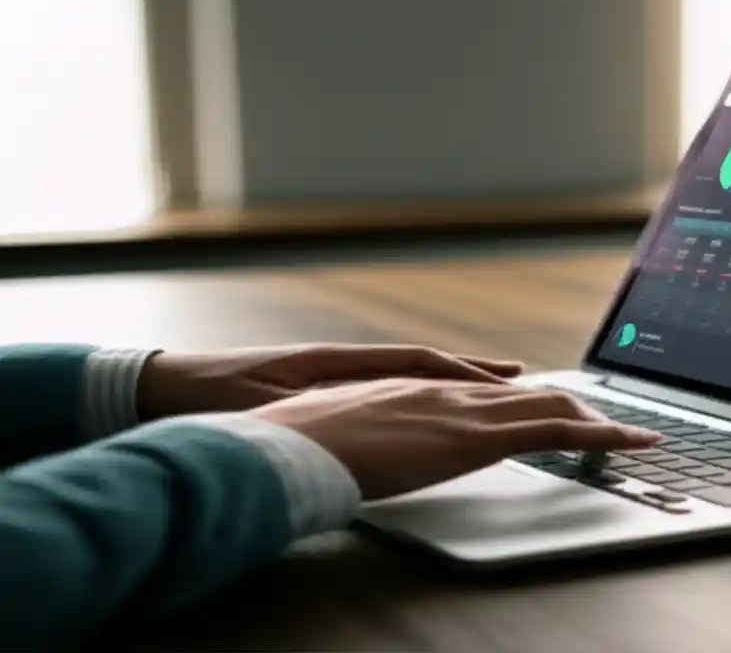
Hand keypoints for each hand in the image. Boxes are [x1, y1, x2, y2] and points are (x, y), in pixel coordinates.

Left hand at [137, 344, 523, 420]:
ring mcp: (332, 371)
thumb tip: (351, 416)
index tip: (508, 380)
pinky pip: (384, 386)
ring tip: (496, 387)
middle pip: (421, 364)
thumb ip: (310, 407)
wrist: (162, 387)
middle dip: (473, 372)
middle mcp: (340, 362)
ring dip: (452, 380)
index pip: (414, 362)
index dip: (464, 371)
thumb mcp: (262, 403)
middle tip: (522, 380)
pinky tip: (435, 403)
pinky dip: (418, 391)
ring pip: (406, 374)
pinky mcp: (320, 386)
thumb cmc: (208, 397)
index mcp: (332, 360)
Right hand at [252, 379, 661, 498]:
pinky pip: (553, 433)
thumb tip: (367, 451)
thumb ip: (366, 437)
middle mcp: (448, 389)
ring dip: (592, 420)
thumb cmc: (296, 445)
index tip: (542, 406)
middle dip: (568, 408)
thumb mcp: (339, 437)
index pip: (483, 390)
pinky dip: (598, 434)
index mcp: (415, 388)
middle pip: (525, 394)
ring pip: (548, 406)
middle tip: (603, 420)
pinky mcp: (475, 437)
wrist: (285, 443)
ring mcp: (463, 409)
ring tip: (629, 430)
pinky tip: (626, 439)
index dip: (519, 399)